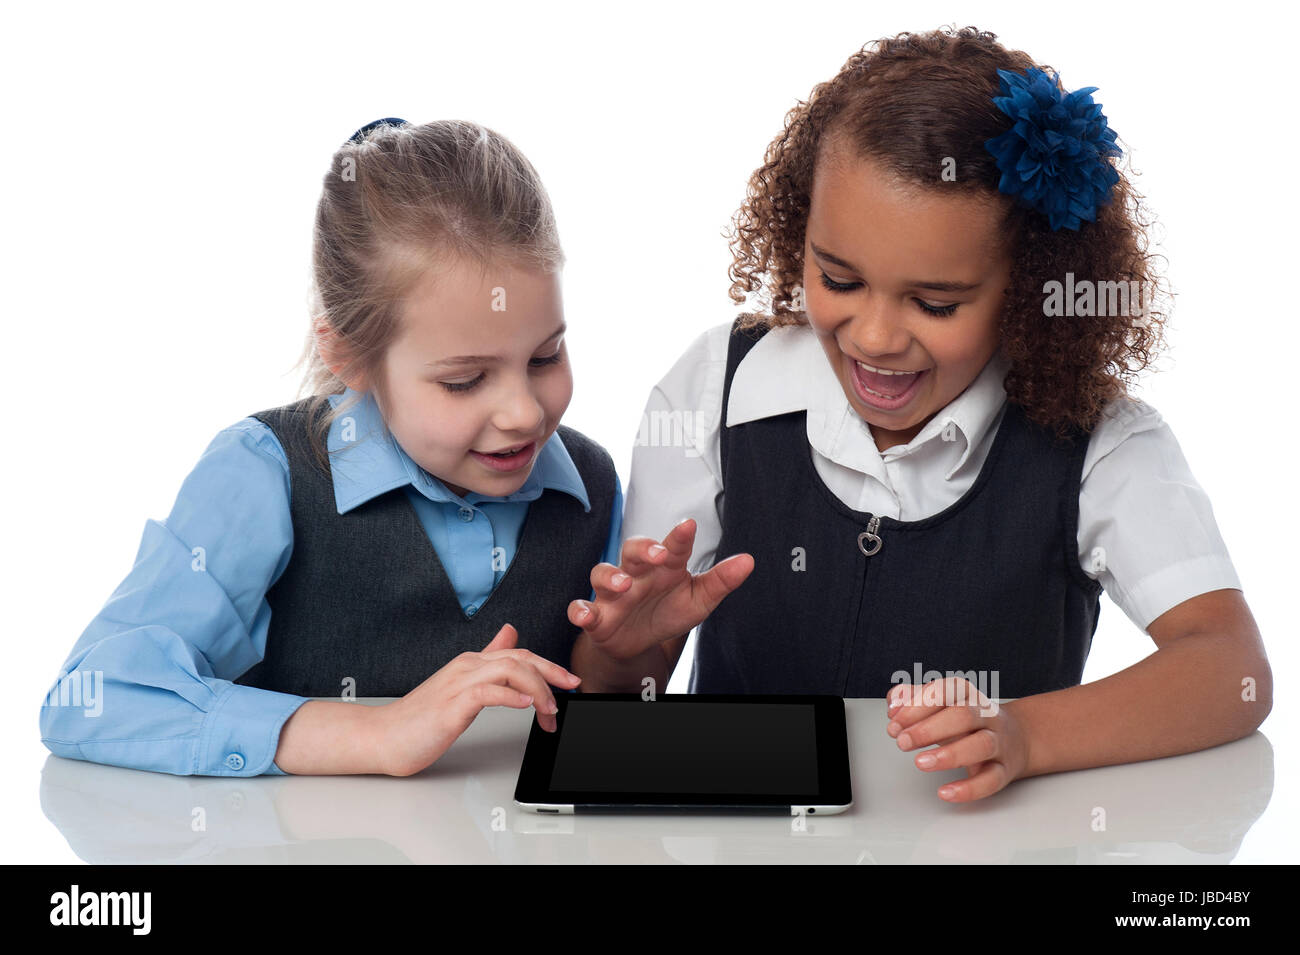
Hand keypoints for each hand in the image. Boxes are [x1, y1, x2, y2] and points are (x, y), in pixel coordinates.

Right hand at [376, 624, 579, 776]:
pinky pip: (488, 692)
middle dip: (552, 673)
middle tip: (571, 691)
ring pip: (510, 669)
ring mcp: (458, 684)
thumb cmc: (421, 718)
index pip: (519, 654)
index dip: (548, 665)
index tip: (569, 681)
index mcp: (470, 663)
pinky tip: (526, 705)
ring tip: (549, 710)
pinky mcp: (452, 705)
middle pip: (520, 658)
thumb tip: (509, 634)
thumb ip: (486, 661)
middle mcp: (466, 667)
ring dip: (538, 690)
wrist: (383, 737)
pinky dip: (511, 695)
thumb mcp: (461, 686)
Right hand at [567, 518, 754, 661]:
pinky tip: (586, 614)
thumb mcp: (698, 600)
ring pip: (602, 573)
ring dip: (610, 576)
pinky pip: (580, 608)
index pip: (671, 546)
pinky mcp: (597, 616)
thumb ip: (721, 581)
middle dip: (642, 549)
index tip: (689, 526)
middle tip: (657, 554)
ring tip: (624, 584)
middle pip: (632, 550)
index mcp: (663, 567)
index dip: (679, 536)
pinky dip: (579, 610)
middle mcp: (636, 574)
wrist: (638, 644)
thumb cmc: (666, 612)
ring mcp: (613, 594)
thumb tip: (748, 561)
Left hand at [885, 677, 1030, 801]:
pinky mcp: (1004, 770)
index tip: (894, 722)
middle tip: (902, 742)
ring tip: (920, 763)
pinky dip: (969, 788)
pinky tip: (945, 792)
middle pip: (964, 716)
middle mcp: (986, 715)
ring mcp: (999, 742)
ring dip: (949, 755)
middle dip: (929, 729)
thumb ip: (912, 700)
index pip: (945, 691)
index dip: (917, 706)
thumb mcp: (940, 705)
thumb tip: (893, 704)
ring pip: (981, 745)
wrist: (1016, 739)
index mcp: (967, 695)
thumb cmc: (966, 722)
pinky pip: (992, 779)